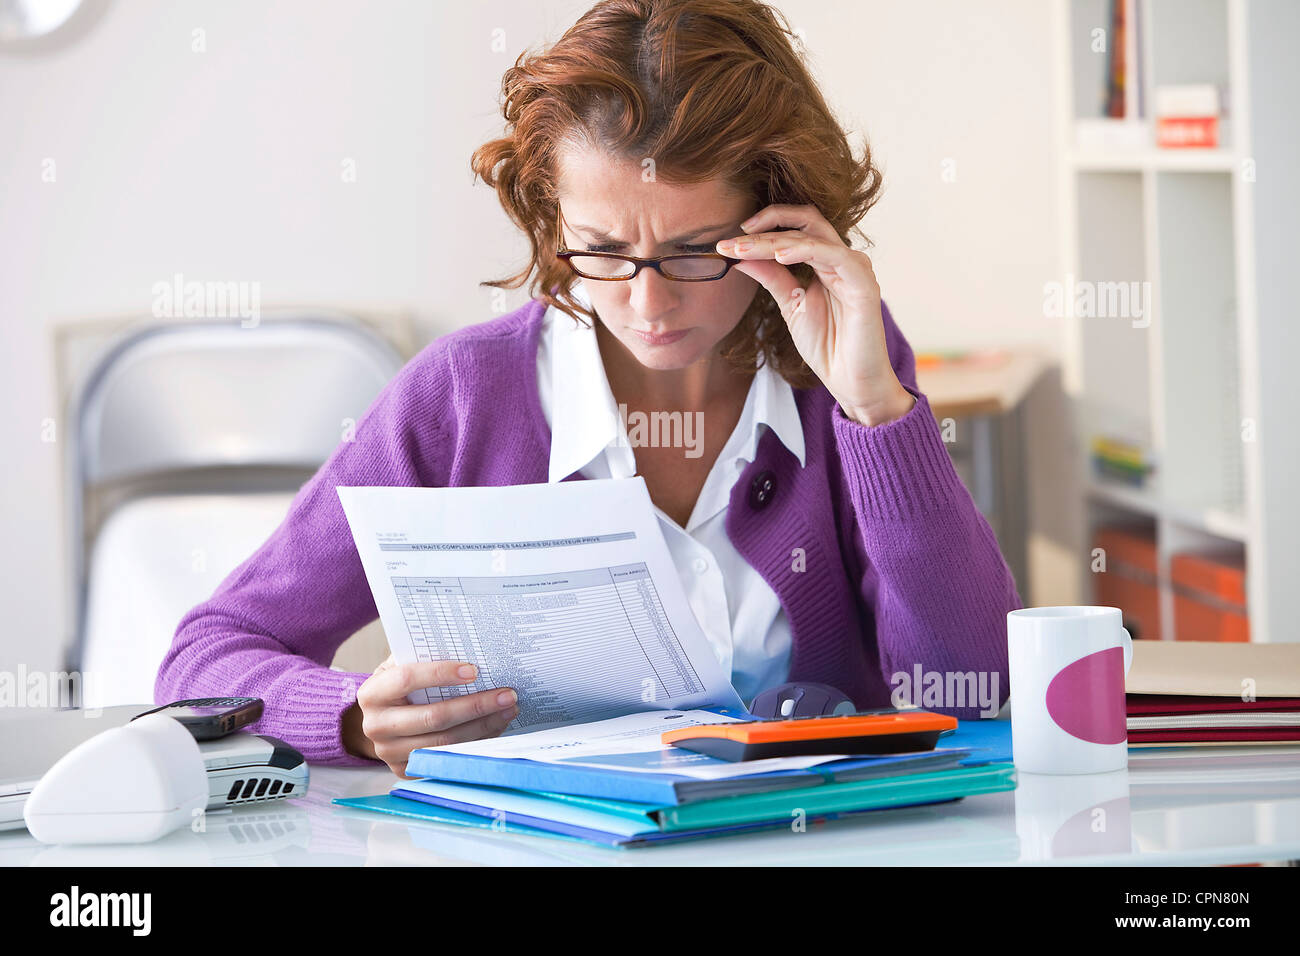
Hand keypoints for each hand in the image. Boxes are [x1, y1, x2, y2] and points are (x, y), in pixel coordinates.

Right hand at [347, 655, 518, 776]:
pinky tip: (494, 728)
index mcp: (373, 693)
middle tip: (508, 694)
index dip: (441, 673)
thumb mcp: (404, 665)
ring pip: (445, 742)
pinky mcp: (404, 771)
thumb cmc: (402, 686)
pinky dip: (476, 743)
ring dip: (483, 726)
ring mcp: (389, 753)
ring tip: (508, 710)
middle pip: (433, 717)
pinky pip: (447, 758)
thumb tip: (471, 649)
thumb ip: (425, 656)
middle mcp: (376, 726)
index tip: (474, 670)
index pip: (407, 679)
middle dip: (476, 705)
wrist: (384, 720)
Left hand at [717, 204, 915, 425]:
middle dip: (764, 227)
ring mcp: (854, 268)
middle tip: (731, 241)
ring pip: (812, 236)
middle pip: (804, 222)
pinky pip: (834, 255)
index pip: (795, 229)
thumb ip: (771, 277)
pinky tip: (779, 255)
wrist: (850, 380)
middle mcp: (842, 258)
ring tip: (744, 248)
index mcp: (826, 261)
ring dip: (774, 241)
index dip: (762, 229)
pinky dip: (804, 250)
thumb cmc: (827, 345)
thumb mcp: (790, 305)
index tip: (727, 244)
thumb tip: (740, 256)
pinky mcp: (863, 282)